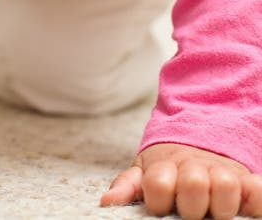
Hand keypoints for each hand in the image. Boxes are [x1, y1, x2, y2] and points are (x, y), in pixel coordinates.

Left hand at [101, 143, 261, 218]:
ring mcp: (222, 173)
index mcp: (166, 167)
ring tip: (215, 211)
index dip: (159, 200)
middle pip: (194, 185)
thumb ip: (128, 186)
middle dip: (191, 204)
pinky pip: (258, 190)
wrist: (196, 141)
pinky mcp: (246, 180)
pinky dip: (256, 199)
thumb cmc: (167, 169)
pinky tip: (247, 207)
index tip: (161, 207)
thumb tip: (108, 202)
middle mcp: (195, 168)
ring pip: (226, 185)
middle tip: (190, 212)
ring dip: (221, 202)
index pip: (159, 185)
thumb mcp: (144, 172)